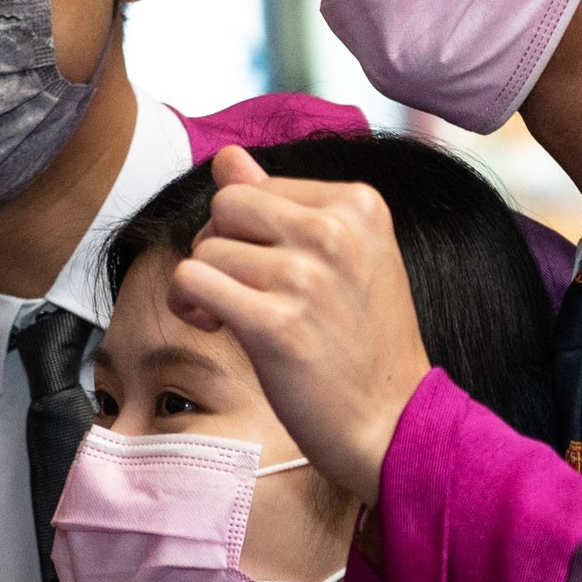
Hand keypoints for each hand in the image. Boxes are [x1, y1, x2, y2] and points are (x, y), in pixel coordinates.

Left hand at [169, 147, 430, 500]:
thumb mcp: (341, 258)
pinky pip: (191, 281)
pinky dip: (190, 305)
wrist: (391, 422)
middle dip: (220, 246)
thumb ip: (282, 203)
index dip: (246, 229)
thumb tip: (228, 159)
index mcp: (358, 204)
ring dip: (206, 285)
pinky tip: (217, 328)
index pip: (257, 186)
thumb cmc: (362, 344)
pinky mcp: (276, 324)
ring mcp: (306, 277)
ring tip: (233, 317)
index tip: (266, 270)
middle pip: (226, 206)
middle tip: (241, 290)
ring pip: (205, 247)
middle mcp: (335, 231)